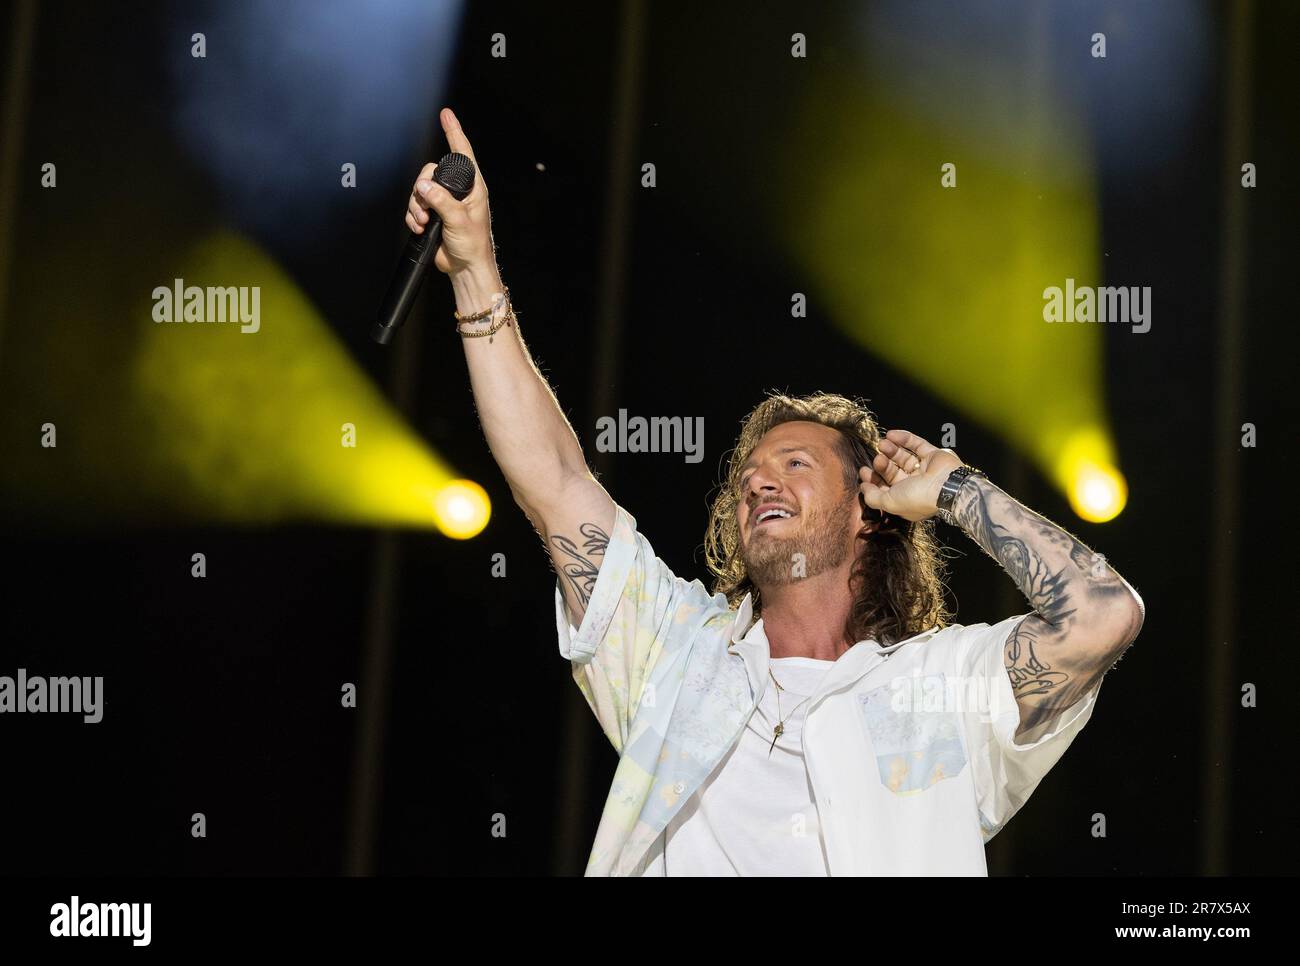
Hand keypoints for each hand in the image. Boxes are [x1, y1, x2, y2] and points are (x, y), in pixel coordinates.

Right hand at [405, 107, 495, 275]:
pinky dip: (413, 216)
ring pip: (419, 189)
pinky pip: (415, 206)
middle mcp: (457, 191)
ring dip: (416, 206)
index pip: (462, 153)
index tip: (446, 114)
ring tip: (425, 222)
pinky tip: (421, 227)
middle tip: (426, 207)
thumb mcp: (460, 220)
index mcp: (472, 187)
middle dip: (422, 188)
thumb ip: (442, 201)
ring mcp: (443, 202)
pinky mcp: (432, 214)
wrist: (464, 266)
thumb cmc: (472, 244)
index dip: (454, 132)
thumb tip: (423, 186)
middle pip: (430, 171)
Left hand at [859, 429, 962, 522]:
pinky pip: (917, 444)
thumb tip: (863, 488)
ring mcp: (926, 470)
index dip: (873, 480)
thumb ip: (873, 497)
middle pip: (893, 472)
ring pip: (905, 457)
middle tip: (876, 459)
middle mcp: (916, 486)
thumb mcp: (889, 502)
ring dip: (891, 450)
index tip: (863, 471)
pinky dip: (904, 438)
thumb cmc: (918, 498)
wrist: (947, 486)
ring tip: (882, 444)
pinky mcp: (934, 455)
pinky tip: (891, 435)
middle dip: (882, 465)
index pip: (885, 489)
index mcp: (906, 500)